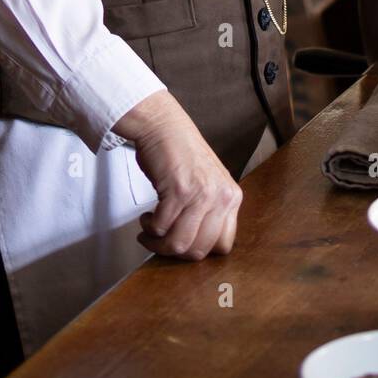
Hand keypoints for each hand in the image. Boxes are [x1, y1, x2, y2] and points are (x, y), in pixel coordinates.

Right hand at [112, 91, 242, 260]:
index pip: (223, 246)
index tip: (182, 246)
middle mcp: (221, 196)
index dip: (199, 251)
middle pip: (199, 250)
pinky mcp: (179, 190)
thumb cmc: (180, 153)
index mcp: (232, 197)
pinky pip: (161, 227)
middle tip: (160, 242)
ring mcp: (201, 194)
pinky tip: (146, 217)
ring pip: (179, 243)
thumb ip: (211, 211)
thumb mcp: (209, 183)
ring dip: (158, 243)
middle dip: (174, 252)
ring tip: (150, 232)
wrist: (163, 125)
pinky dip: (149, 228)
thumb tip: (197, 246)